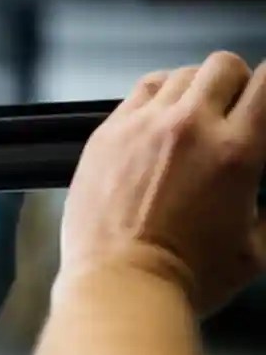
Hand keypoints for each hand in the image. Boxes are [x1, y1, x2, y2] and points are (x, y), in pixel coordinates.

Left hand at [59, 51, 265, 314]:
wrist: (120, 288)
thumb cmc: (187, 278)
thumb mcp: (257, 248)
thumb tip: (260, 187)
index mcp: (236, 151)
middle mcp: (188, 128)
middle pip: (223, 66)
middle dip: (236, 84)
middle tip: (234, 114)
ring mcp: (141, 128)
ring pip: (180, 75)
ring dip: (194, 91)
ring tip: (193, 122)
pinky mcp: (105, 136)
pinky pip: (139, 92)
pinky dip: (156, 99)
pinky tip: (158, 124)